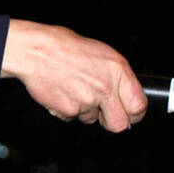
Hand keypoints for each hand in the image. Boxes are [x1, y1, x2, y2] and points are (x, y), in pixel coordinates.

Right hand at [0, 19, 145, 132]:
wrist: (36, 52)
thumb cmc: (65, 48)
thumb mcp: (101, 54)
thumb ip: (115, 77)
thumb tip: (122, 94)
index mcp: (118, 71)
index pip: (138, 105)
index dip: (134, 114)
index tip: (129, 115)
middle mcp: (106, 88)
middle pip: (119, 124)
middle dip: (110, 121)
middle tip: (103, 113)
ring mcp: (87, 101)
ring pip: (90, 119)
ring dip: (83, 110)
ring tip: (72, 89)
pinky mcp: (68, 110)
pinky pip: (70, 117)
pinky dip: (65, 108)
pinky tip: (60, 91)